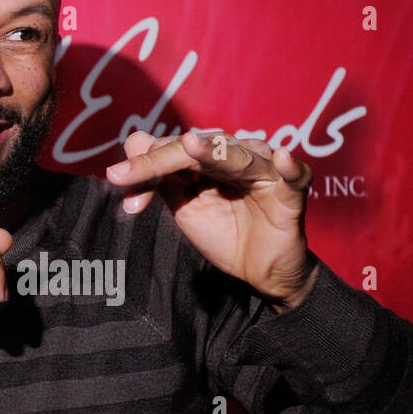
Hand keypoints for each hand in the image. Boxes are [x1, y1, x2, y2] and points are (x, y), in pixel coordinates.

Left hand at [105, 130, 318, 309]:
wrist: (259, 272)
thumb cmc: (224, 233)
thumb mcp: (185, 207)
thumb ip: (161, 178)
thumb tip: (132, 140)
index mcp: (211, 158)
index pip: (174, 150)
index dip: (145, 165)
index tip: (116, 180)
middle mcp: (238, 157)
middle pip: (201, 149)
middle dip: (164, 159)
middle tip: (133, 169)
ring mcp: (266, 173)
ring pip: (240, 156)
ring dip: (217, 152)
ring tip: (194, 147)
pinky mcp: (292, 195)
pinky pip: (296, 177)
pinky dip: (291, 166)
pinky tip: (281, 157)